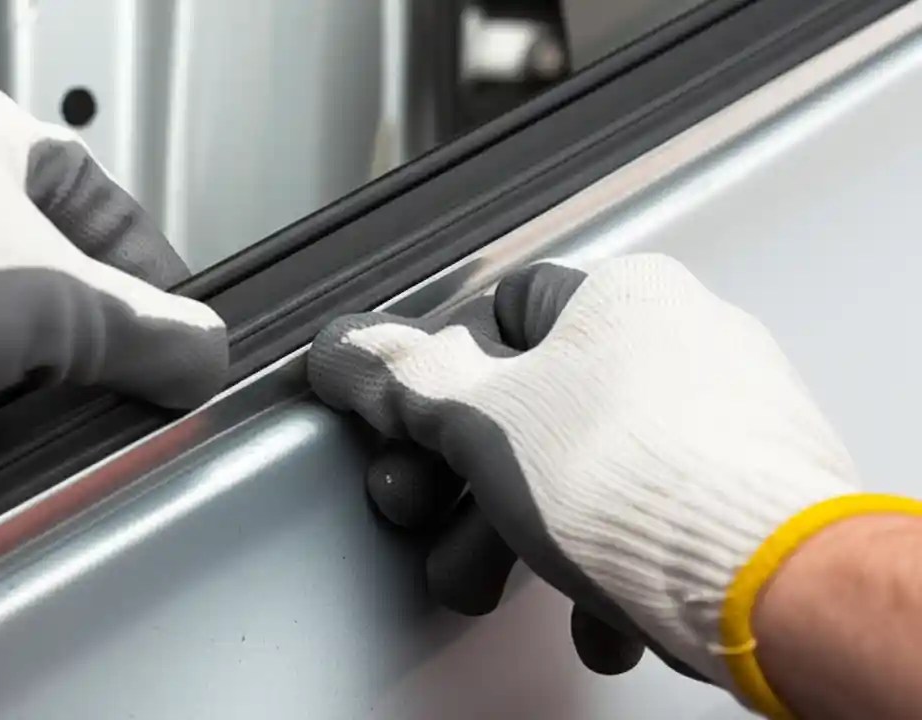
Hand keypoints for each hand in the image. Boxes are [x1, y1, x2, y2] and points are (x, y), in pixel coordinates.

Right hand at [309, 254, 912, 713]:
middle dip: (467, 483)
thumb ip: (403, 379)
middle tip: (436, 523)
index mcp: (618, 298)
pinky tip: (592, 612)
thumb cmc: (633, 481)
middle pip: (534, 408)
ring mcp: (719, 418)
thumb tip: (346, 347)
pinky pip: (649, 517)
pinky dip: (606, 564)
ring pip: (587, 474)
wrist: (762, 582)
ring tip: (499, 583)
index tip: (412, 428)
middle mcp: (678, 341)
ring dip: (526, 537)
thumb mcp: (480, 420)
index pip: (499, 316)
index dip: (442, 377)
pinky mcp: (745, 490)